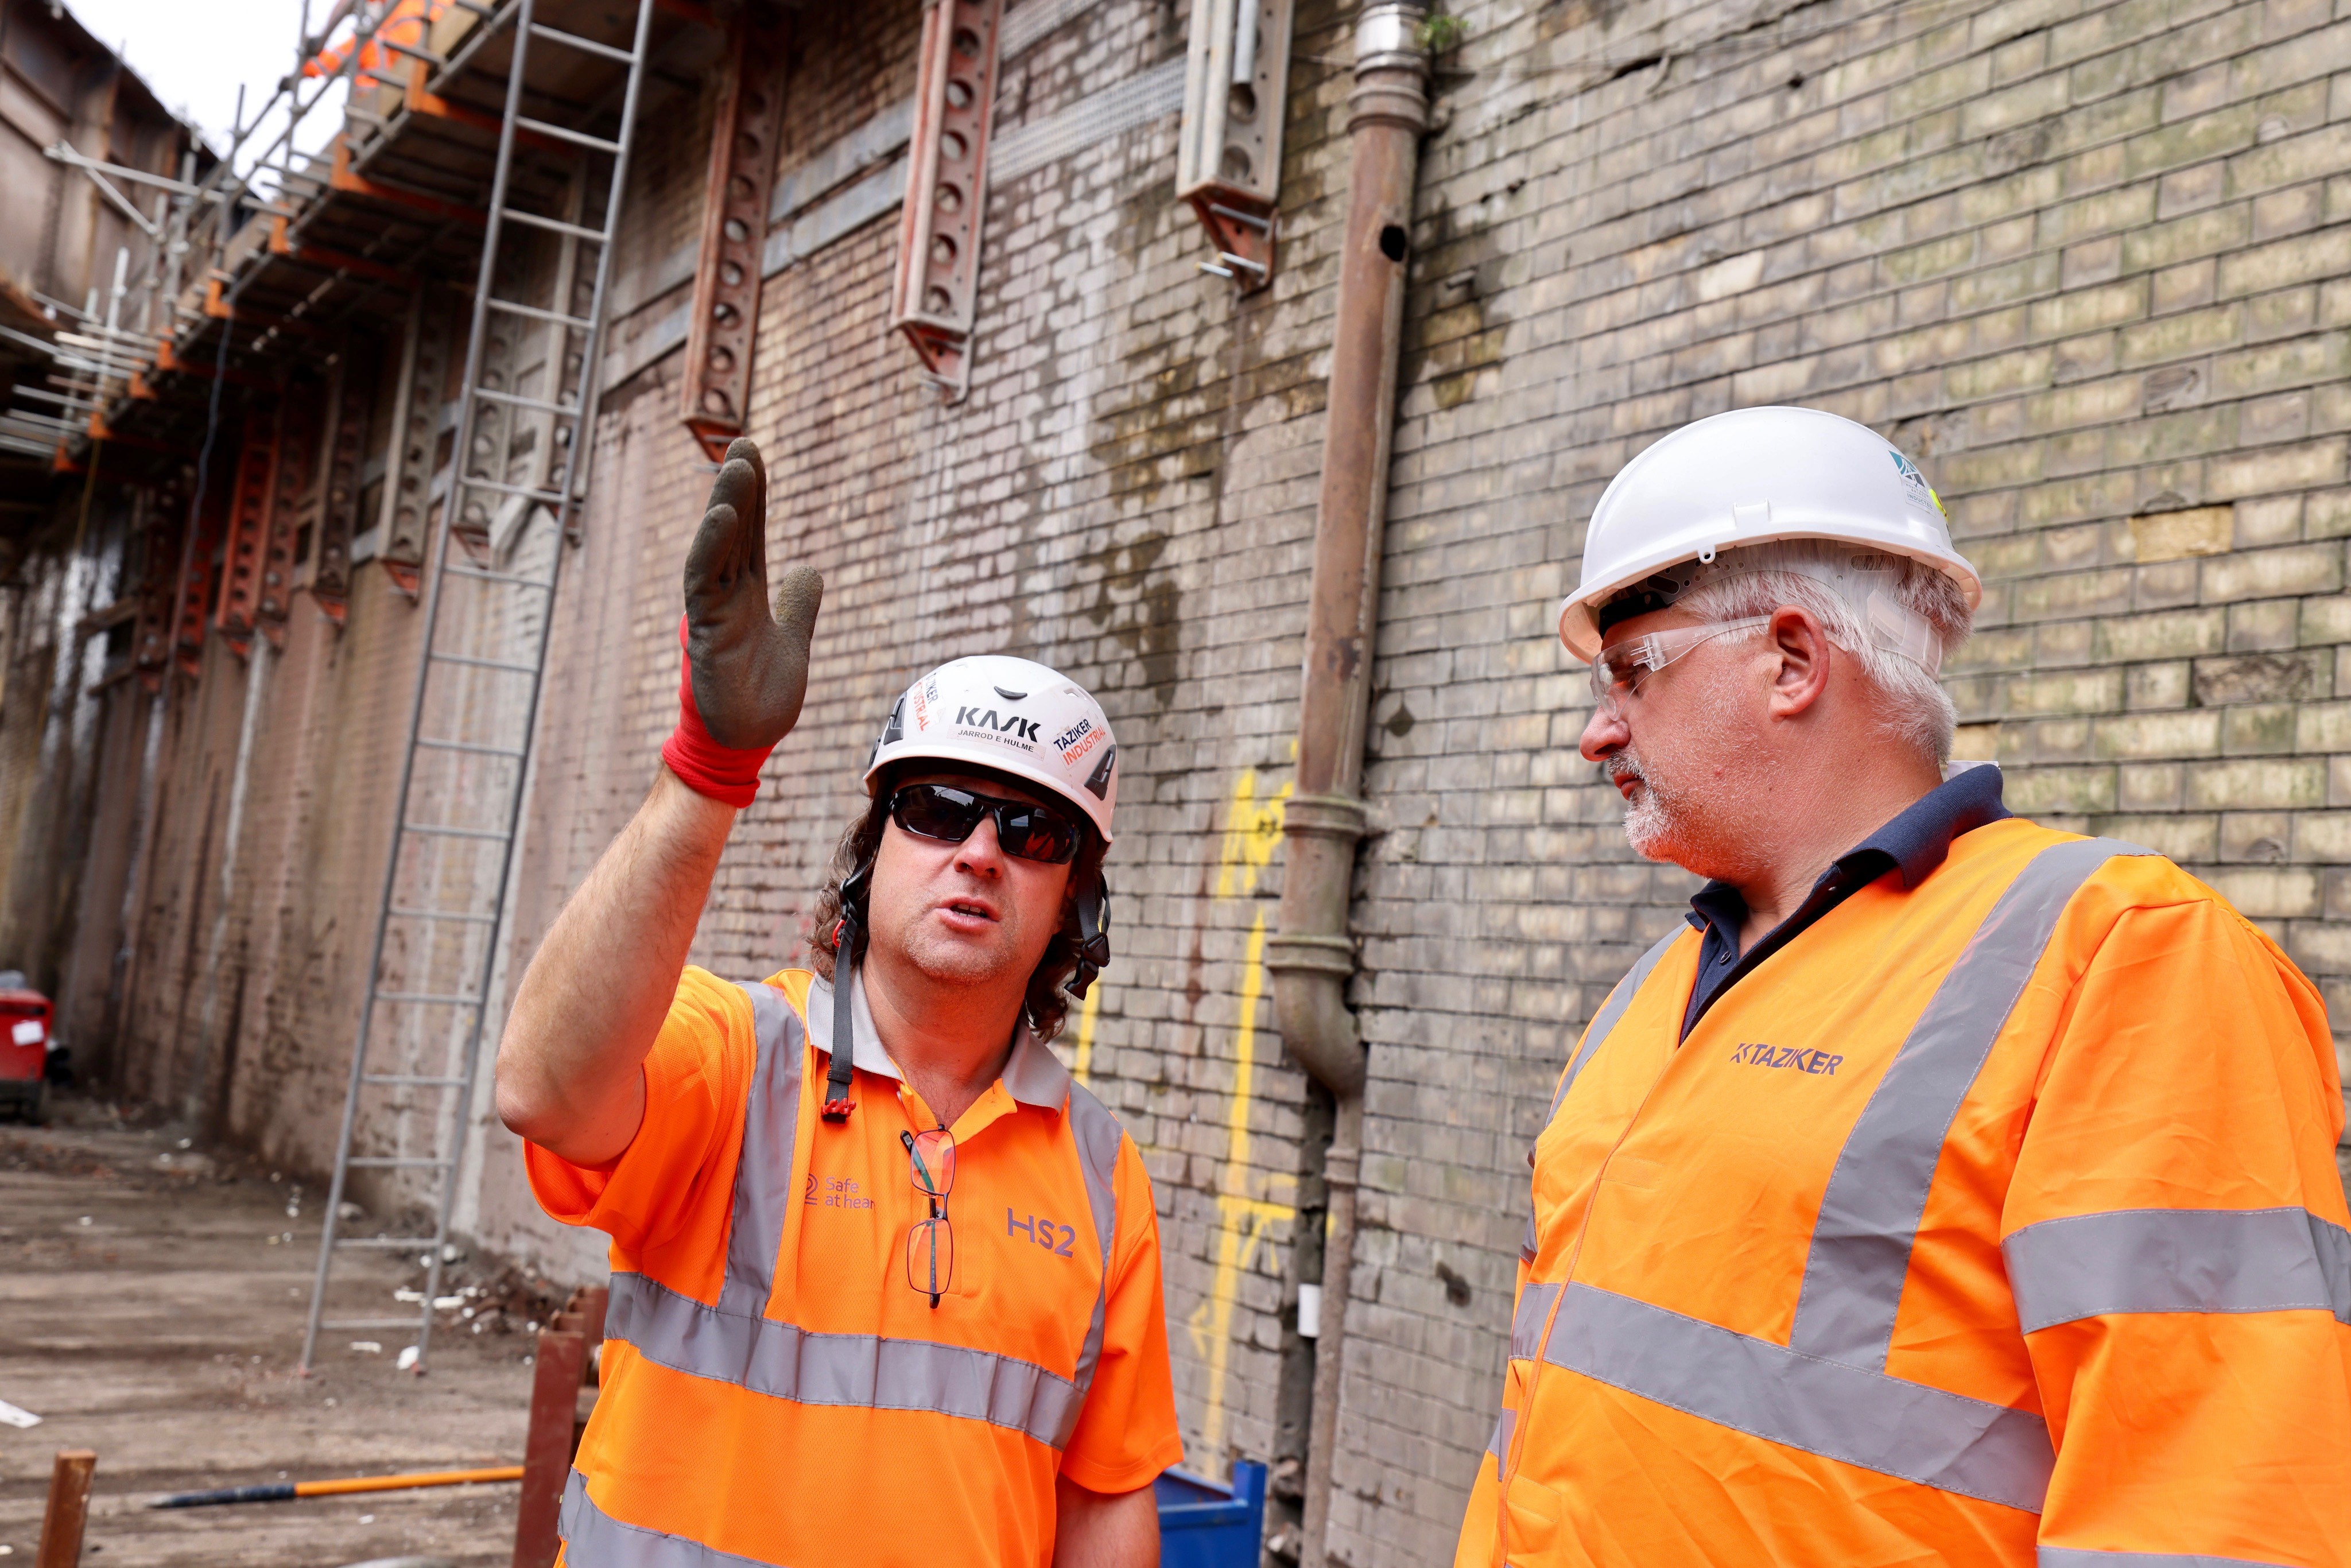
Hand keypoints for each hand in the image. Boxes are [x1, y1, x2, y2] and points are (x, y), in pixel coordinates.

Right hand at [681, 437, 822, 749]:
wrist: (748, 740)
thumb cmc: (762, 694)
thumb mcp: (793, 638)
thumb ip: (799, 604)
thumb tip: (809, 571)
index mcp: (748, 593)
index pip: (752, 534)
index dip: (754, 496)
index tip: (753, 453)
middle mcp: (728, 595)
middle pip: (734, 532)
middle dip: (739, 489)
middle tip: (744, 442)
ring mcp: (715, 611)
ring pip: (718, 548)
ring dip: (727, 506)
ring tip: (738, 466)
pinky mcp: (707, 632)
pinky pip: (706, 581)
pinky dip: (713, 547)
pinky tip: (723, 517)